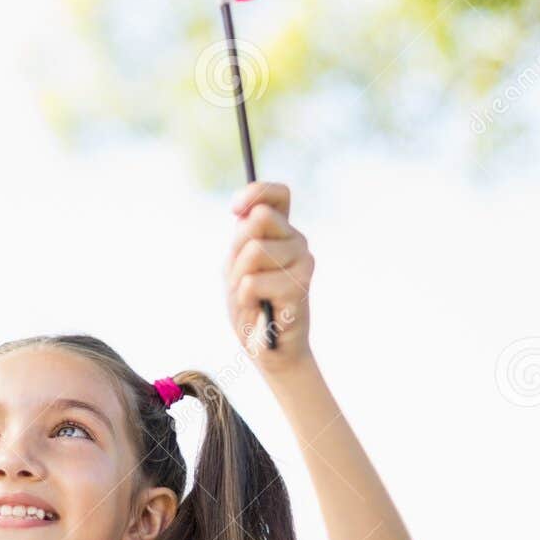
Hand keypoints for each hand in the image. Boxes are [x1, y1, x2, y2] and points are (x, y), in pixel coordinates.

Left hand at [225, 181, 314, 372]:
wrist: (266, 346)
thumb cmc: (250, 303)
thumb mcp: (238, 263)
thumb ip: (244, 234)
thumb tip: (248, 212)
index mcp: (282, 231)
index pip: (278, 194)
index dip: (255, 193)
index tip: (236, 211)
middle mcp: (298, 241)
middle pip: (258, 218)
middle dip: (237, 249)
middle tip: (242, 276)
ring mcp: (303, 261)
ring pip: (254, 250)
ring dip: (239, 278)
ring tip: (249, 295)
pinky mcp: (300, 286)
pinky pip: (253, 281)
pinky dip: (245, 298)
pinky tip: (258, 307)